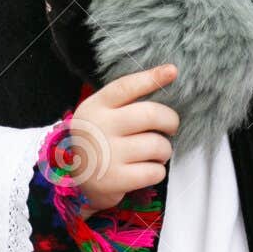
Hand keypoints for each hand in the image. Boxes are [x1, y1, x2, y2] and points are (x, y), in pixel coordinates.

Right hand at [69, 65, 178, 210]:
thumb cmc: (102, 141)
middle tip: (170, 127)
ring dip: (164, 151)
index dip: (151, 78)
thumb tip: (167, 75)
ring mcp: (106, 155)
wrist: (81, 180)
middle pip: (151, 114)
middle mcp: (99, 128)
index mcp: (95, 107)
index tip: (172, 71)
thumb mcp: (103, 115)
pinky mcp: (115, 180)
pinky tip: (146, 170)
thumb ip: (127, 101)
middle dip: (170, 121)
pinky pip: (155, 171)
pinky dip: (157, 171)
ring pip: (158, 145)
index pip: (126, 87)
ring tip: (155, 153)